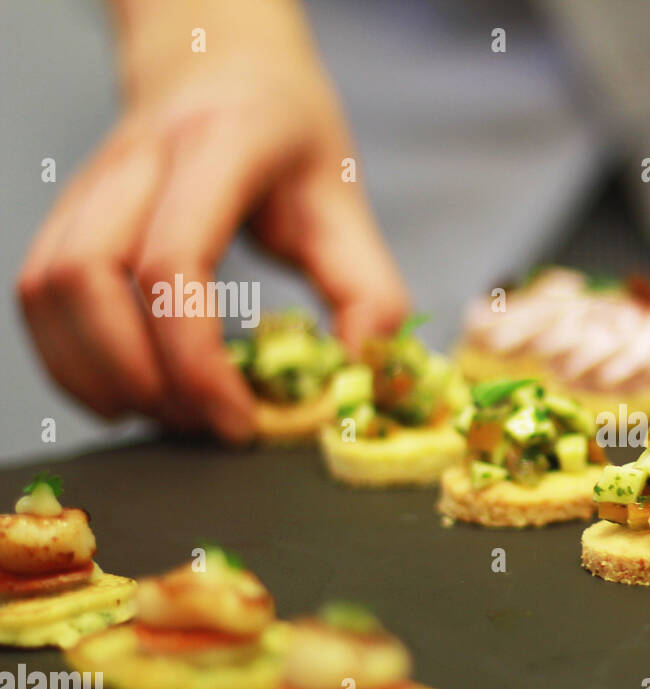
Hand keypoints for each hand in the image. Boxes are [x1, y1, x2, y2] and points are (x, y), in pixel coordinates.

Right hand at [16, 0, 409, 440]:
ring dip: (95, 373)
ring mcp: (91, 183)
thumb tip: (359, 378)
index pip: (173, 262)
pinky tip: (125, 393)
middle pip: (88, 279)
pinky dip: (69, 358)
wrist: (220, 60)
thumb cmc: (290, 136)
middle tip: (202, 424)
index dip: (195, 360)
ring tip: (165, 414)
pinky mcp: (68, 213)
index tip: (237, 421)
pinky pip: (37, 293)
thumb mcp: (348, 201)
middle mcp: (138, 160)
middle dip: (139, 377)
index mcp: (219, 149)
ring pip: (46, 288)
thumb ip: (370, 293)